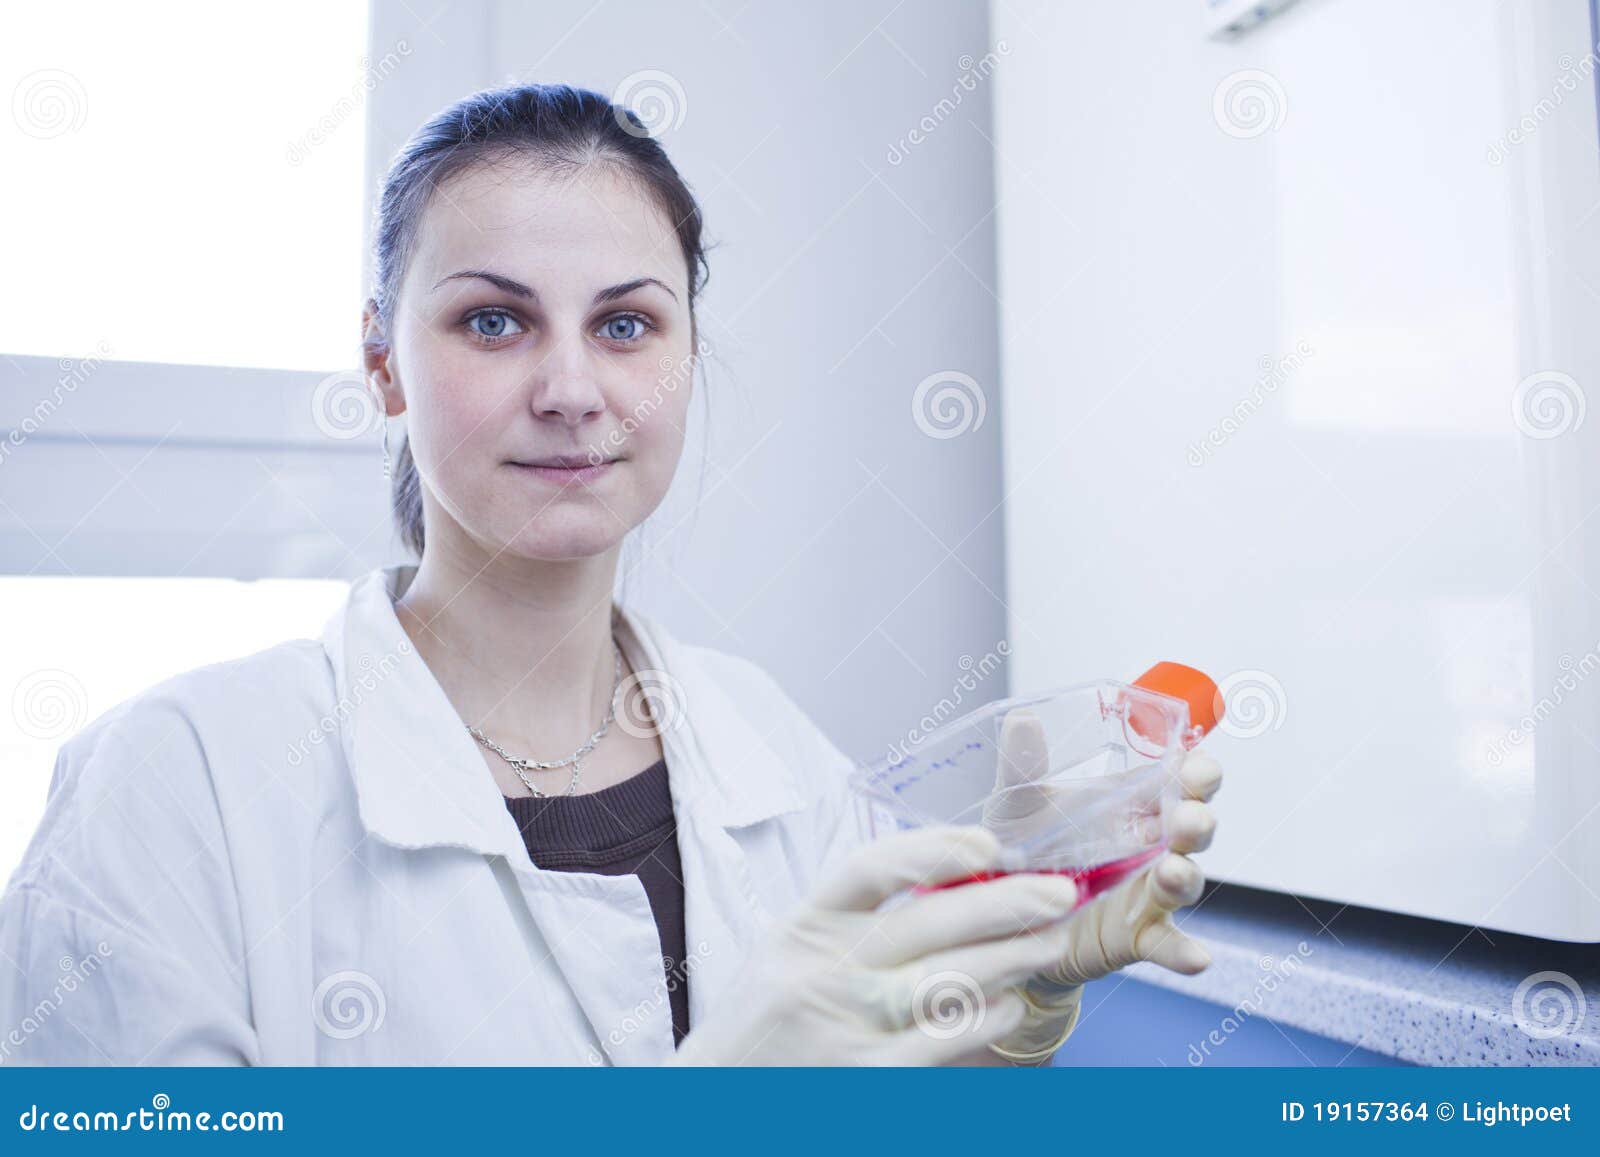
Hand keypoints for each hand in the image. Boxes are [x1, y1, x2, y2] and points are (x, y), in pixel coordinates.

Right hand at [671, 825, 1085, 1065]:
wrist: (716, 1101)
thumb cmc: (767, 1020)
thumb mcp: (790, 952)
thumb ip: (853, 922)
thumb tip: (952, 883)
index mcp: (801, 927)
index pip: (868, 869)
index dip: (933, 850)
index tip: (987, 845)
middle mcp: (821, 971)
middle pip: (925, 922)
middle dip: (1004, 902)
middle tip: (1059, 890)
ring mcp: (845, 1027)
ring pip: (947, 980)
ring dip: (1011, 956)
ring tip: (1052, 940)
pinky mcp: (866, 1078)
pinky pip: (943, 1041)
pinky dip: (986, 1017)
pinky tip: (1013, 1003)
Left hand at [981, 709, 1222, 1060]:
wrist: (1006, 918)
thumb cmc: (1024, 851)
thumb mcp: (1016, 806)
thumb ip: (1023, 765)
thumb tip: (1022, 717)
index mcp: (1132, 804)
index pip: (1180, 780)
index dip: (1197, 771)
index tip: (1196, 764)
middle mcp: (1151, 845)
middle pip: (1193, 826)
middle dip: (1197, 818)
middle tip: (1188, 815)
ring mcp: (1148, 892)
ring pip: (1185, 880)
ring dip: (1187, 875)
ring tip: (1174, 871)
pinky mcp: (1136, 934)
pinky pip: (1167, 943)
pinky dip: (1184, 951)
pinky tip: (1198, 958)